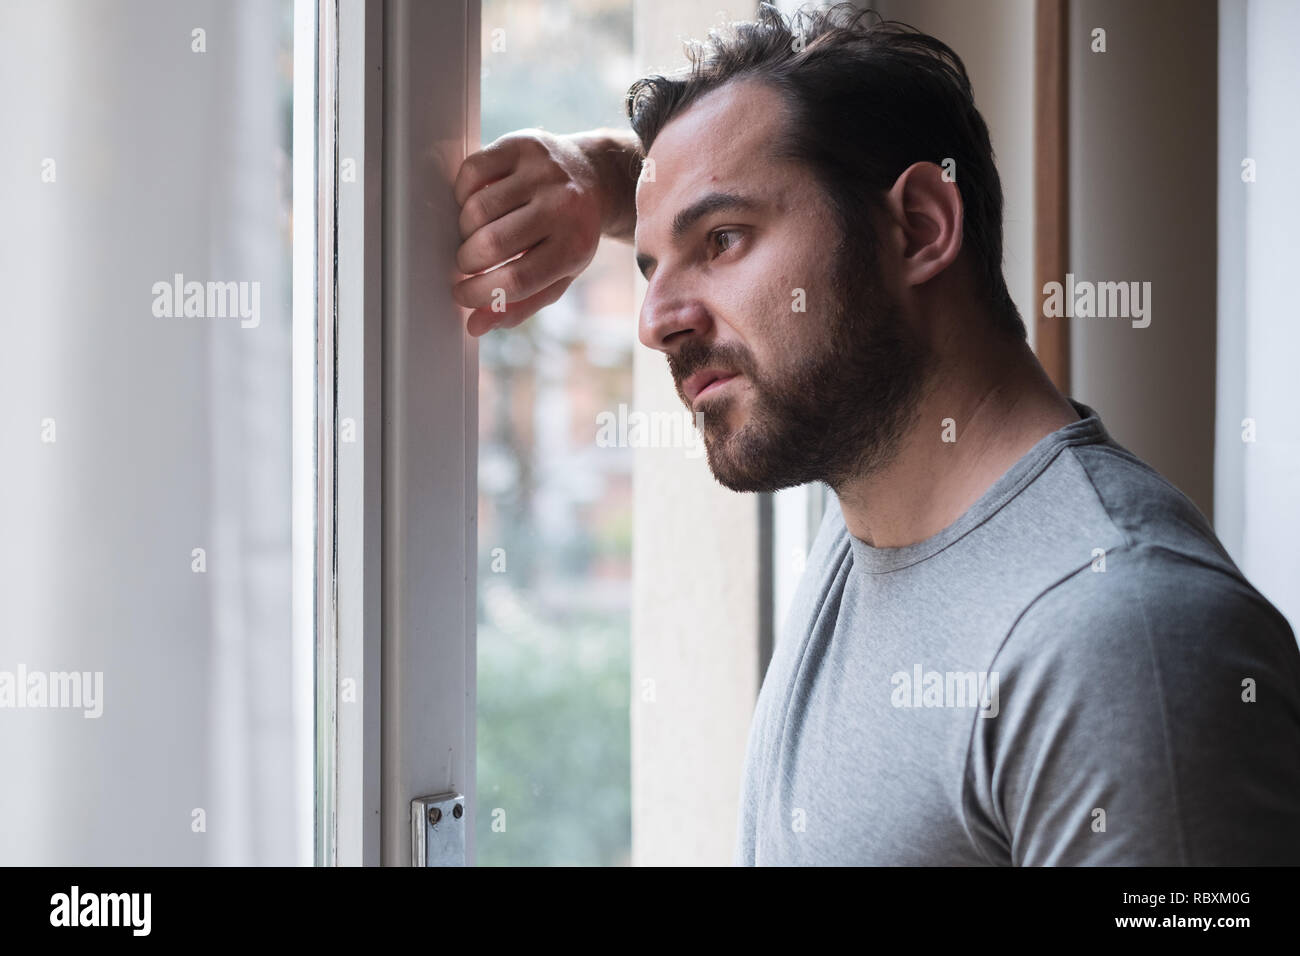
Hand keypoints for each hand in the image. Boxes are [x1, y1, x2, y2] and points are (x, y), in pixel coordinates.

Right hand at [453, 129, 603, 335]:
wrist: (594, 177)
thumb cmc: (569, 235)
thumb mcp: (557, 276)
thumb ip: (520, 304)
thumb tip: (475, 326)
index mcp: (574, 247)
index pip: (516, 280)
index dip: (479, 293)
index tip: (461, 295)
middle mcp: (562, 206)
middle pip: (492, 244)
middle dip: (466, 262)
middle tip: (466, 264)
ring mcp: (542, 172)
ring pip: (476, 209)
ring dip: (464, 230)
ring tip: (473, 235)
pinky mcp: (522, 145)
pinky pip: (471, 172)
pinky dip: (463, 194)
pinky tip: (474, 203)